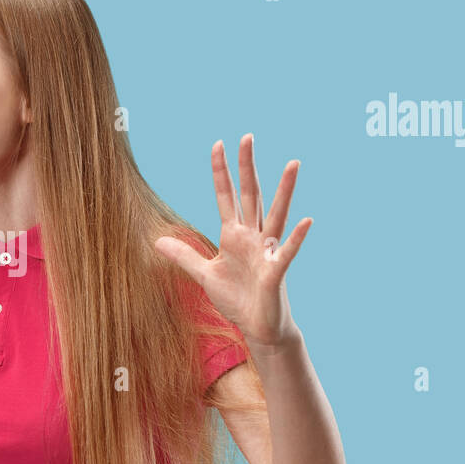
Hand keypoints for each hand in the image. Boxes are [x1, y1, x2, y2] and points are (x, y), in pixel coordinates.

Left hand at [154, 134, 310, 352]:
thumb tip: (157, 241)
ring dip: (284, 190)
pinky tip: (307, 220)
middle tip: (247, 137)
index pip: (226, 196)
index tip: (218, 144)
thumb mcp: (204, 275)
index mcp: (234, 235)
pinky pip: (287, 251)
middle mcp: (253, 237)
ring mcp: (266, 251)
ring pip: (276, 214)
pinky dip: (295, 237)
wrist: (257, 326)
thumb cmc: (237, 298)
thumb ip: (184, 256)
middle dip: (247, 167)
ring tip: (292, 164)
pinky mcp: (275, 272)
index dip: (221, 172)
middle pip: (251, 195)